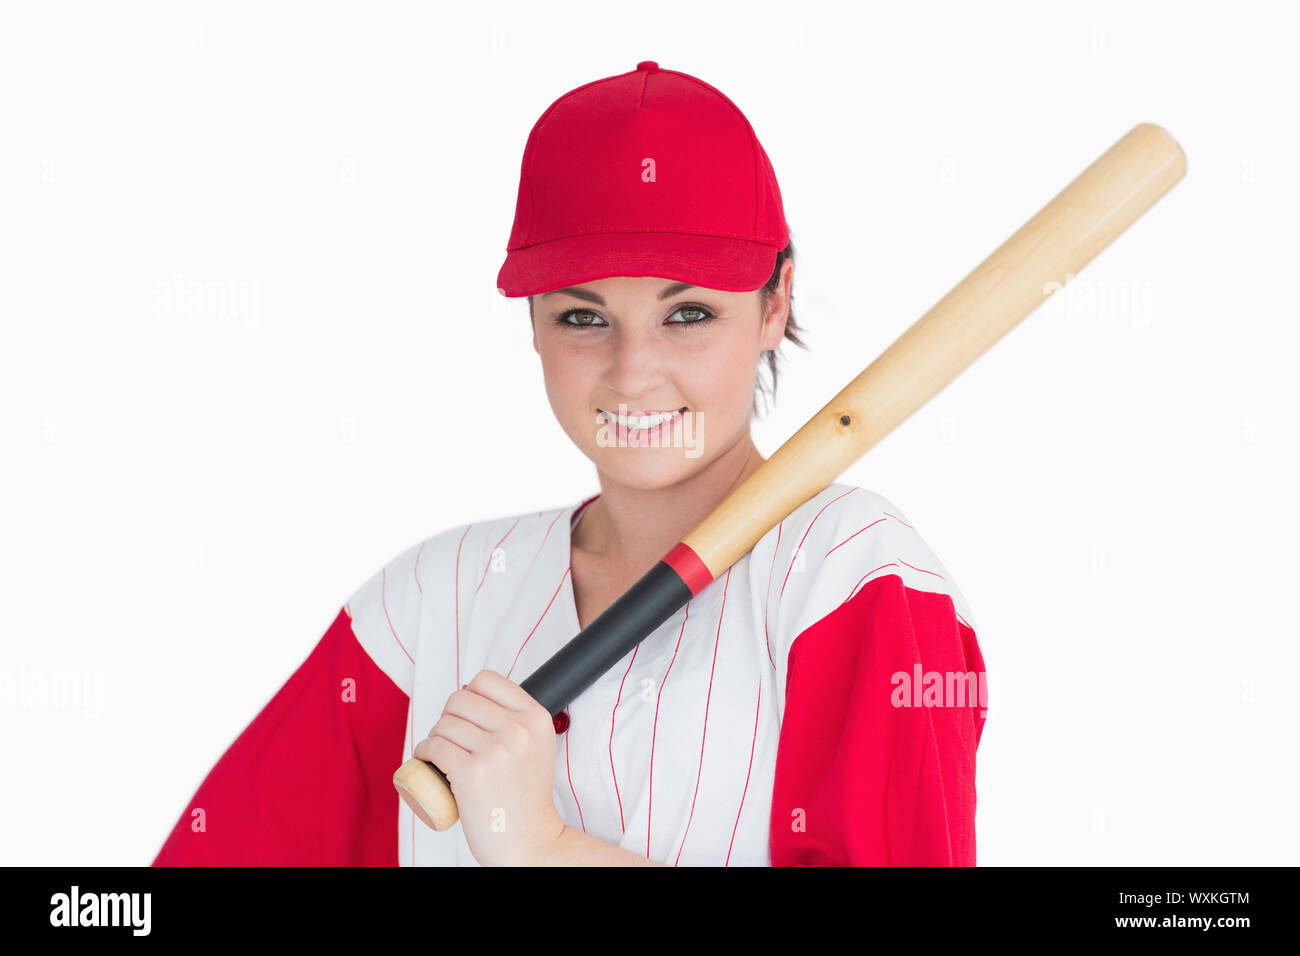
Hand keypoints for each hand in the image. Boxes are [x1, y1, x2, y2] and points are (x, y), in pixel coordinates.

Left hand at [413, 669, 565, 865]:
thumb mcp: (536, 744)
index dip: (469, 694)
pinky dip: (423, 752)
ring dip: (434, 736)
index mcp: (535, 717)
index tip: (466, 716)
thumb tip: (471, 691)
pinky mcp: (471, 773)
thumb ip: (516, 717)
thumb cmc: (525, 794)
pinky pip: (433, 747)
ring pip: (443, 723)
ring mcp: (495, 751)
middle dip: (448, 717)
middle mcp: (518, 730)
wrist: (529, 840)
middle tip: (452, 739)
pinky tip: (427, 760)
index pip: (486, 679)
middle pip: (460, 699)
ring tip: (442, 754)